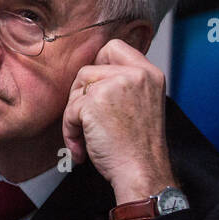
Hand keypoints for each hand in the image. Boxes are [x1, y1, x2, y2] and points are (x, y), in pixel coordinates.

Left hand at [61, 39, 175, 203]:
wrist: (141, 171)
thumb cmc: (137, 146)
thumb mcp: (141, 103)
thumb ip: (123, 84)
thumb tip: (90, 77)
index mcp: (149, 74)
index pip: (113, 47)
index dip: (97, 65)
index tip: (95, 88)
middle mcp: (135, 74)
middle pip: (87, 69)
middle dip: (80, 96)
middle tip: (87, 119)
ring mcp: (115, 85)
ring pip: (76, 90)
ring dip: (74, 116)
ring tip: (87, 138)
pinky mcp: (95, 100)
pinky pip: (69, 110)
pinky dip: (70, 131)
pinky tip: (83, 147)